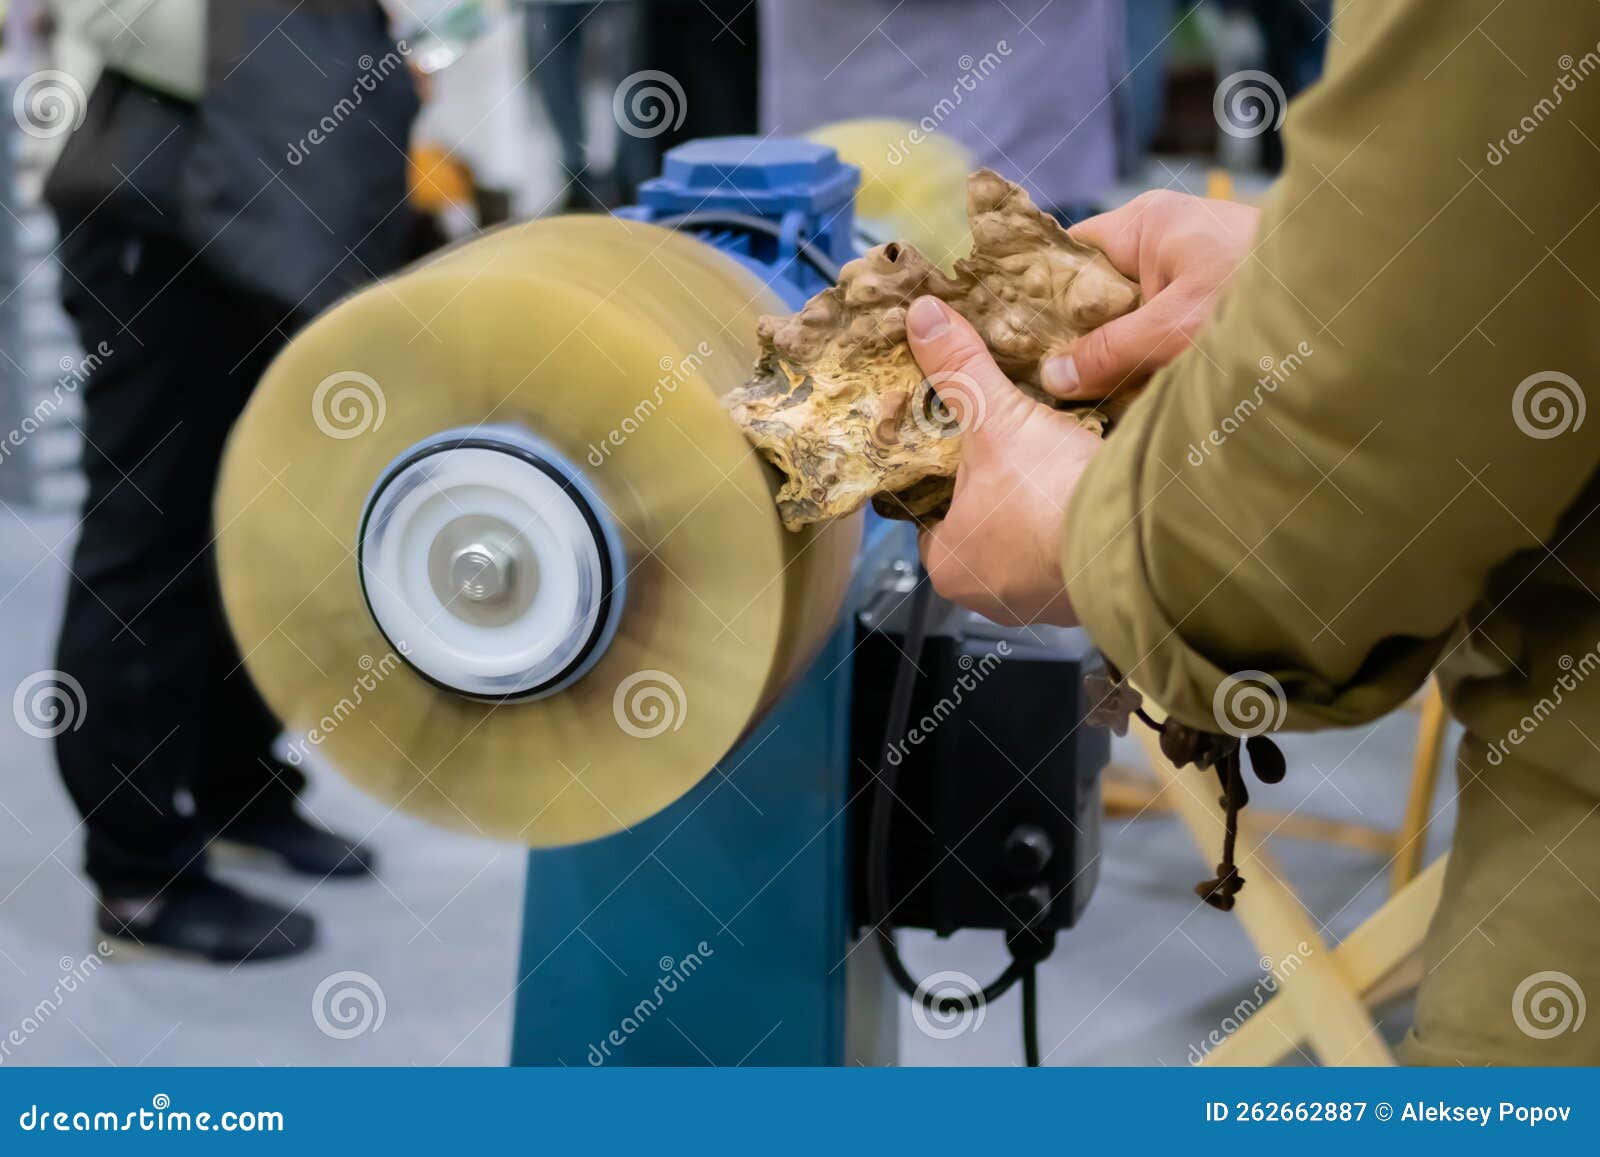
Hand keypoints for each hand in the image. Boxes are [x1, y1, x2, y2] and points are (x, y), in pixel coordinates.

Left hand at [905, 296, 1100, 626]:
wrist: (1138, 540)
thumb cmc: (1051, 498)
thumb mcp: (997, 421)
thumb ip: (960, 371)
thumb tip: (922, 316)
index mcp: (948, 564)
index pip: (927, 515)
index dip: (940, 475)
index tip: (954, 443)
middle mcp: (986, 595)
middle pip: (977, 525)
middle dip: (992, 487)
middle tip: (1005, 444)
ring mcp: (1038, 600)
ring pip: (1024, 539)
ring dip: (1036, 505)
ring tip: (1044, 459)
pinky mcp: (1083, 595)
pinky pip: (1066, 549)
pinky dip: (1070, 519)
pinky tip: (1079, 485)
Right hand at [1040, 191, 1259, 400]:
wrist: (1353, 296)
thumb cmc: (1267, 293)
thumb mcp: (1179, 326)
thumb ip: (1113, 351)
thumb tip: (1052, 377)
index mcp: (1144, 224)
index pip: (1068, 255)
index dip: (1039, 297)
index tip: (1018, 343)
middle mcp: (1160, 242)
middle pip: (1094, 292)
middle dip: (1077, 338)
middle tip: (1049, 385)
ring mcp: (1185, 272)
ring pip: (1126, 319)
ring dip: (1114, 357)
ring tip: (1082, 398)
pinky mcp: (1207, 301)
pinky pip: (1158, 332)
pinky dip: (1146, 361)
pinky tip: (1129, 394)